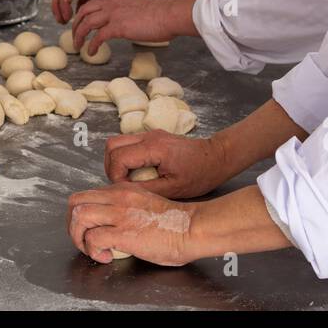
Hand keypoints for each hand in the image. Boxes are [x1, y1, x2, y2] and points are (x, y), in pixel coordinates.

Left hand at [67, 183, 199, 264]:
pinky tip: (106, 257)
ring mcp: (120, 213)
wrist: (192, 227)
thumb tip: (112, 225)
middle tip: (84, 240)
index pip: (86, 195)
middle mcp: (117, 197)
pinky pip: (93, 238)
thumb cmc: (175, 222)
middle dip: (72, 224)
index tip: (92, 230)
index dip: (82, 215)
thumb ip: (126, 208)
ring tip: (92, 249)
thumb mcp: (144, 203)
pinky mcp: (124, 232)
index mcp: (122, 191)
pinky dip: (93, 250)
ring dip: (79, 237)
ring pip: (78, 216)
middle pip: (74, 202)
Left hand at [71, 0, 195, 55]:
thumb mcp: (138, 6)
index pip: (92, 3)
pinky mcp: (117, 27)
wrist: (169, 14)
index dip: (83, 15)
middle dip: (76, 25)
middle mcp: (111, 3)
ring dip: (79, 36)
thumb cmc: (160, 13)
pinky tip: (92, 52)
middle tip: (75, 36)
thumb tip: (125, 24)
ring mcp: (113, 14)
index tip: (81, 24)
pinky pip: (98, 37)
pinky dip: (92, 45)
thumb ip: (127, 12)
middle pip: (84, 11)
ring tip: (78, 46)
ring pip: (86, 23)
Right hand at [104, 129, 227, 199]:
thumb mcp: (173, 189)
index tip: (124, 190)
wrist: (217, 157)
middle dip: (111, 167)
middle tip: (121, 185)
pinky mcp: (152, 137)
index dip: (115, 176)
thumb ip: (146, 190)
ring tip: (128, 180)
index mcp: (154, 148)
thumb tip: (123, 193)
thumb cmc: (200, 174)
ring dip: (117, 162)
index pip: (118, 157)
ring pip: (117, 142)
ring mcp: (150, 134)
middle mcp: (149, 137)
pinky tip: (137, 173)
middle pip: (111, 145)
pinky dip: (126, 158)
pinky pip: (129, 144)